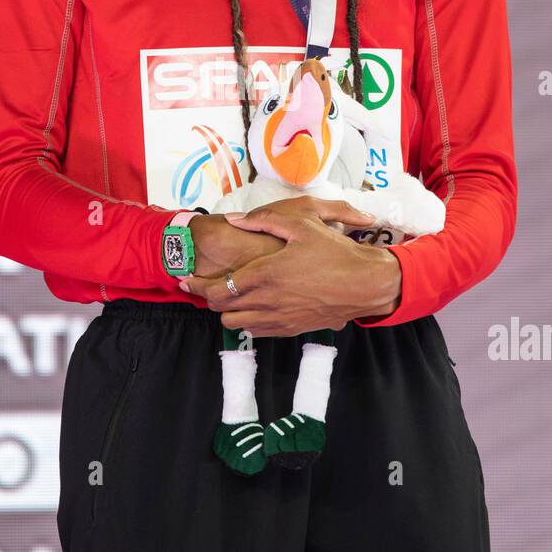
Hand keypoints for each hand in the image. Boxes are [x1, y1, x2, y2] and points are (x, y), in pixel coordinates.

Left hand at [180, 198, 397, 335]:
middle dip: (208, 297)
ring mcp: (279, 318)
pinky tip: (253, 306)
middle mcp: (267, 301)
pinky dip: (247, 321)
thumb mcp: (302, 223)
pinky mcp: (291, 329)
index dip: (196, 285)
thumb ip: (263, 220)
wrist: (366, 284)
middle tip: (204, 285)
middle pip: (221, 309)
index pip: (217, 288)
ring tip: (229, 295)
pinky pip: (256, 332)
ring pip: (235, 324)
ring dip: (227, 310)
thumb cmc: (335, 251)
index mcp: (265, 274)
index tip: (186, 280)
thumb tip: (233, 219)